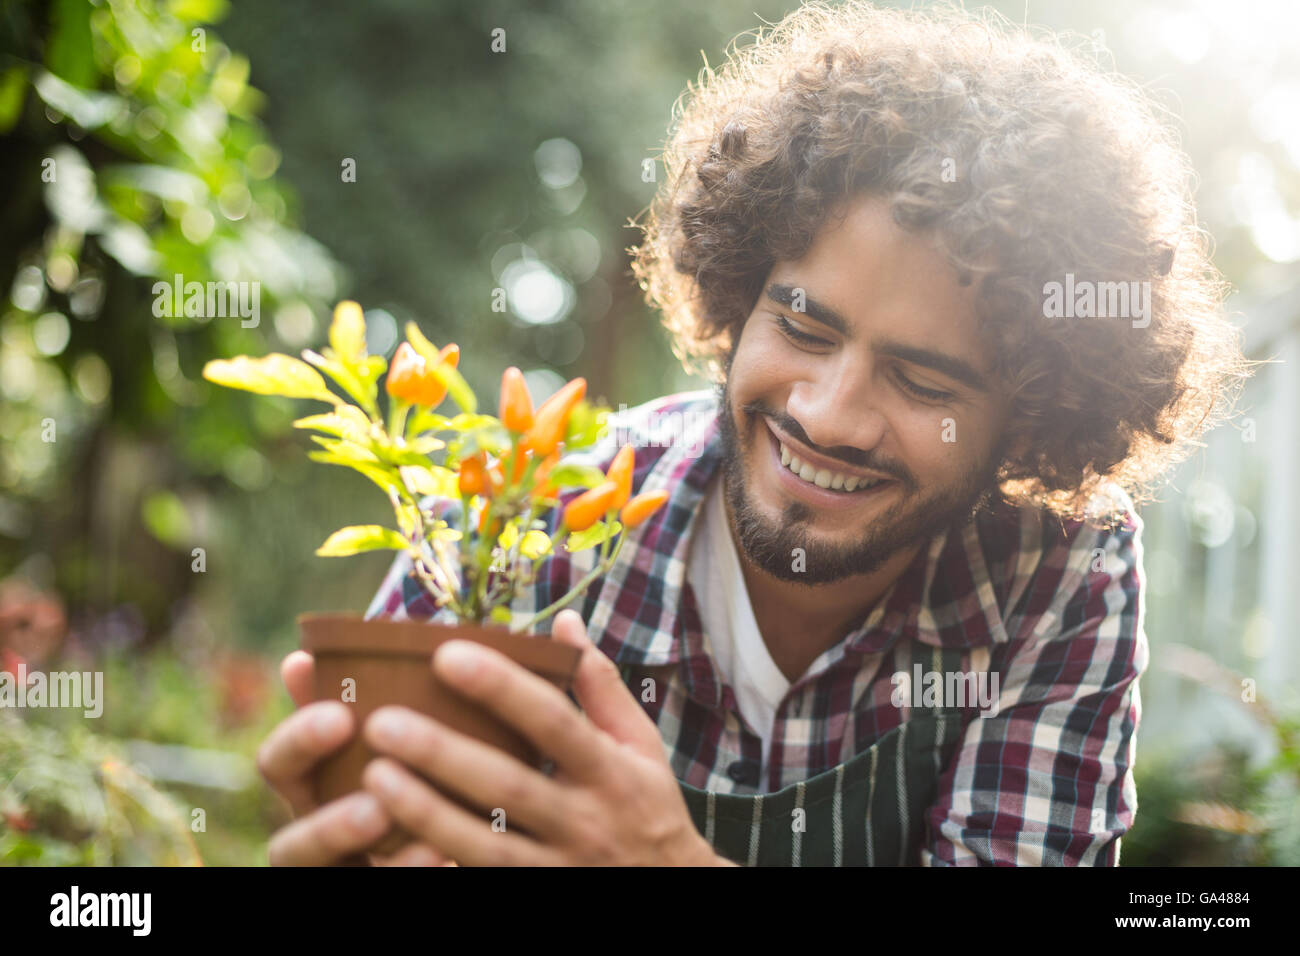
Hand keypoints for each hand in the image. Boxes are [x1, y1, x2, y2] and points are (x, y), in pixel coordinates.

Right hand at [259, 650, 449, 865]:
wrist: (452, 829)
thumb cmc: (413, 770)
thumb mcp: (389, 734)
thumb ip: (355, 700)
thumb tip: (302, 655)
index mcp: (311, 791)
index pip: (279, 766)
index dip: (300, 742)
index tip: (341, 717)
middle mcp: (316, 842)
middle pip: (290, 846)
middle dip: (329, 828)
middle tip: (375, 806)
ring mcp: (342, 872)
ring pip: (326, 874)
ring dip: (364, 859)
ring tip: (407, 836)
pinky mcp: (373, 885)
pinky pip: (380, 887)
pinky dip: (408, 872)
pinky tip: (438, 853)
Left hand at [361, 609, 733, 865]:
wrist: (673, 896)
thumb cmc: (648, 808)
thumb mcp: (640, 745)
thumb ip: (600, 686)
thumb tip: (566, 621)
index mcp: (610, 771)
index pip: (554, 722)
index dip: (502, 688)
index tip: (446, 654)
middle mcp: (584, 821)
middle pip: (509, 787)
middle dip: (444, 754)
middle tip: (383, 721)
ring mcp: (557, 868)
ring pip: (484, 846)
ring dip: (426, 813)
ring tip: (373, 777)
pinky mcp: (534, 896)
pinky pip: (478, 879)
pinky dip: (436, 862)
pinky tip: (390, 840)